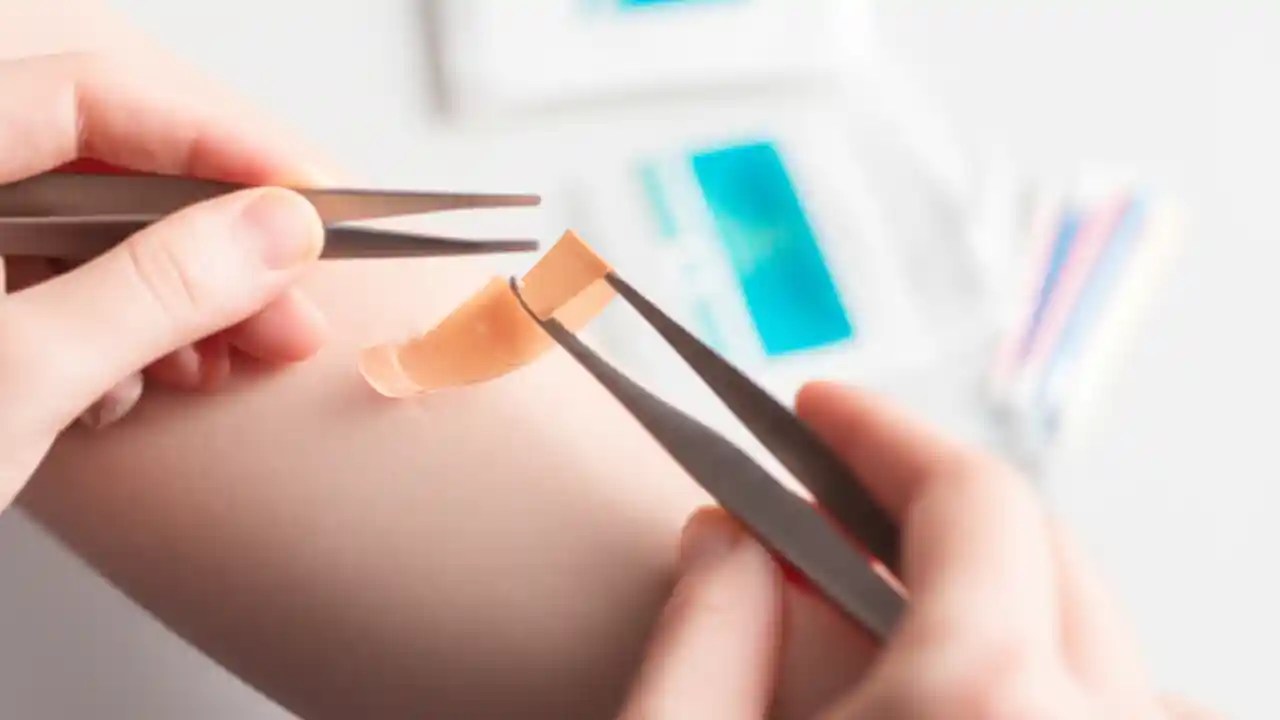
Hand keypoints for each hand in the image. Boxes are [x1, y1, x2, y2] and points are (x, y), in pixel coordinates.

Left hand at [0, 51, 331, 507]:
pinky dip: (130, 330)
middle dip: (214, 231)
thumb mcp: (13, 382)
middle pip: (102, 162)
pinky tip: (154, 376)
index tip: (307, 195)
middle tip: (291, 288)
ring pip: (92, 231)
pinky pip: (64, 286)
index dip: (218, 137)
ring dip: (184, 291)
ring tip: (239, 349)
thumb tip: (268, 231)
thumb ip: (151, 291)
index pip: (91, 97)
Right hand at [620, 383, 1215, 718]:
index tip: (819, 408)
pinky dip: (1059, 680)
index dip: (881, 430)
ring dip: (1012, 598)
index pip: (970, 496)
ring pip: (1107, 643)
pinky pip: (1117, 709)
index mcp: (977, 705)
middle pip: (1050, 550)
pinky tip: (972, 694)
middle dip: (935, 506)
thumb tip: (724, 537)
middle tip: (833, 502)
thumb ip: (703, 634)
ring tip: (899, 606)